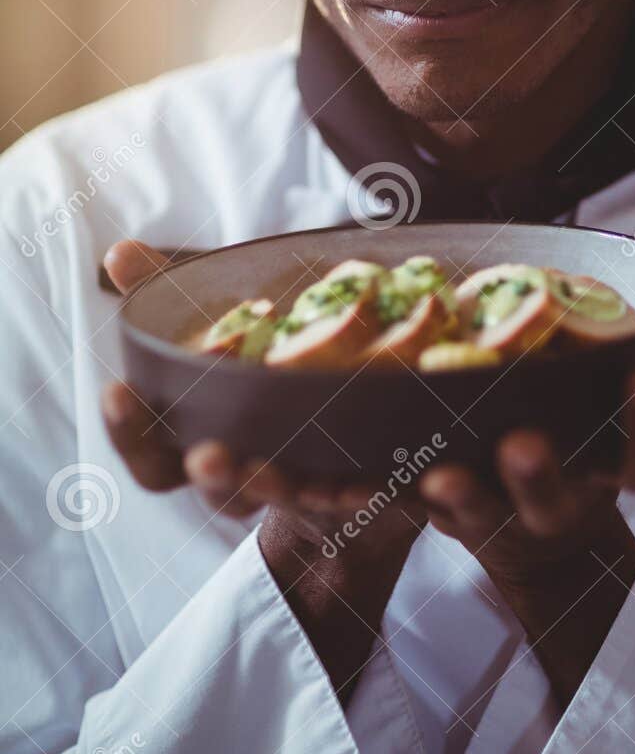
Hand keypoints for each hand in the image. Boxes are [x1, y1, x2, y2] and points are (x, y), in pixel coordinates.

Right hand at [101, 239, 424, 700]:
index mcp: (213, 443)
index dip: (129, 430)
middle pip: (224, 491)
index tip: (117, 389)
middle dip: (216, 475)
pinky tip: (399, 474)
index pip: (152, 455)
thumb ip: (176, 292)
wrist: (374, 439)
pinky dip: (386, 486)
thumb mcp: (233, 323)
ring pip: (300, 500)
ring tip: (295, 474)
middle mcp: (262, 477)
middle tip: (207, 454)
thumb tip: (118, 253)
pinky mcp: (386, 488)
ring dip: (293, 489)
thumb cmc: (282, 370)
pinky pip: (386, 497)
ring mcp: (321, 490)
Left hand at [416, 226, 634, 704]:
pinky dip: (380, 500)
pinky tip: (358, 479)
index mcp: (612, 459)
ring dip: (463, 497)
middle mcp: (560, 497)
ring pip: (481, 514)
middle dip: (544, 475)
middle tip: (528, 443)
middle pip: (560, 496)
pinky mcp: (437, 514)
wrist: (537, 522)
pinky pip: (407, 516)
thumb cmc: (596, 415)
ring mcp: (497, 512)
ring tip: (442, 471)